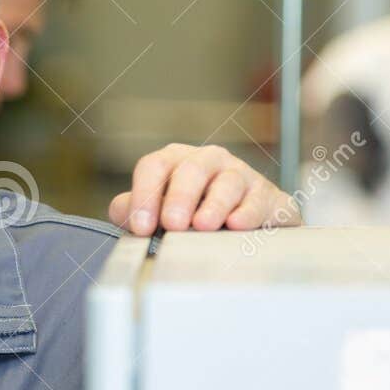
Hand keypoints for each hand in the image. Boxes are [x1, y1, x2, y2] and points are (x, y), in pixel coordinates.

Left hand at [107, 143, 300, 234]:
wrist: (245, 221)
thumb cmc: (191, 214)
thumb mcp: (158, 210)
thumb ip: (133, 210)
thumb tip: (123, 212)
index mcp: (175, 162)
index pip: (154, 167)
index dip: (145, 195)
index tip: (141, 227)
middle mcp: (208, 162)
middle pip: (191, 169)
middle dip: (180, 196)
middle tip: (172, 223)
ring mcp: (240, 176)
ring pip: (228, 182)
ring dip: (214, 204)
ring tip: (203, 225)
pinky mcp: (267, 197)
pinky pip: (259, 200)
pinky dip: (249, 212)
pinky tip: (237, 224)